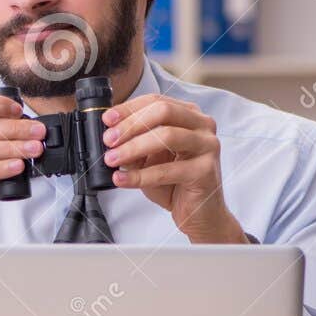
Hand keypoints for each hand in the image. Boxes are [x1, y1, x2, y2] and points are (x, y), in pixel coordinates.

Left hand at [100, 94, 248, 243]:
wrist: (200, 214)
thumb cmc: (175, 184)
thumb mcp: (149, 159)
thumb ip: (134, 143)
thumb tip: (110, 135)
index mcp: (189, 116)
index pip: (157, 101)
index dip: (129, 108)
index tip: (107, 120)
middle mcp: (202, 126)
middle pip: (163, 112)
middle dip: (131, 125)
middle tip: (109, 140)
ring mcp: (208, 146)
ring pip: (167, 136)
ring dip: (133, 148)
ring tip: (111, 159)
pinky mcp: (206, 171)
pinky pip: (168, 170)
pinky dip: (140, 176)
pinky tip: (122, 180)